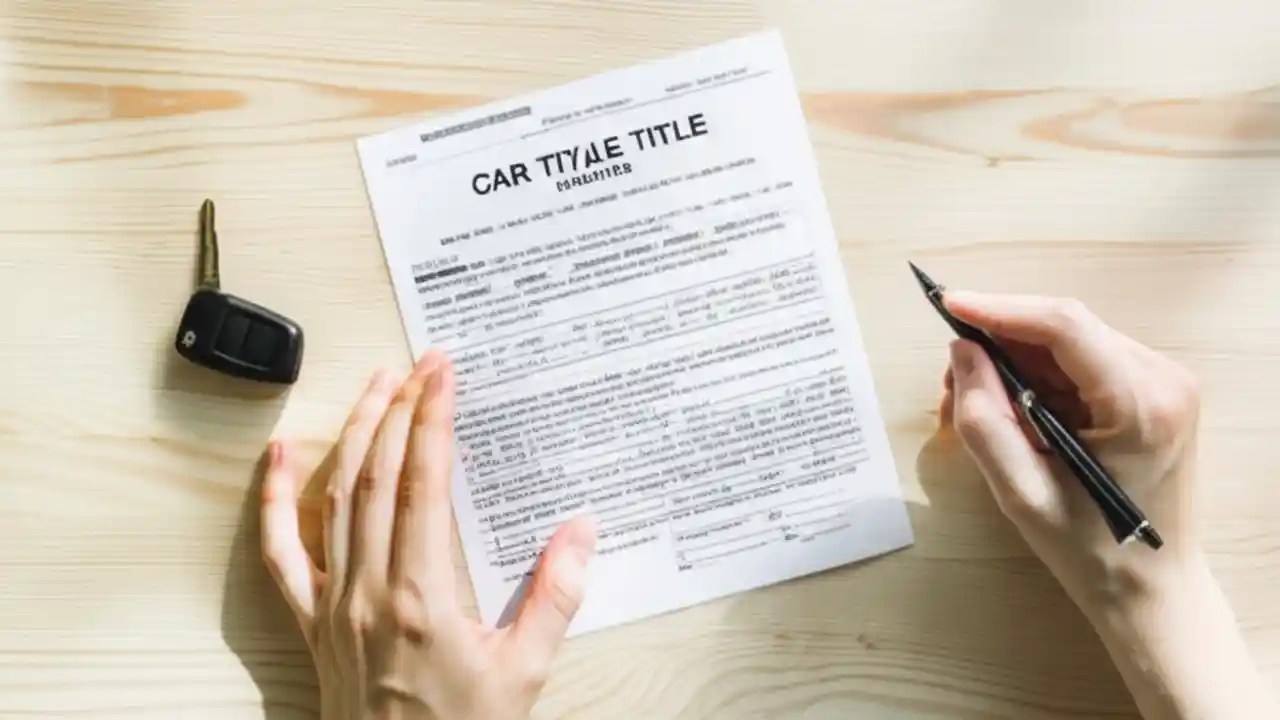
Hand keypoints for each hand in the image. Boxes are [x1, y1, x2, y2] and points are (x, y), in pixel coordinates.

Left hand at [260, 352, 596, 719]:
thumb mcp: (523, 673)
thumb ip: (555, 597)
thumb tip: (581, 530)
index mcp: (423, 597)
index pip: (423, 484)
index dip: (434, 421)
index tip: (443, 376)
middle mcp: (370, 590)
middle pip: (378, 475)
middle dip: (401, 409)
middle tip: (421, 365)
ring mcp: (334, 603)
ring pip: (336, 497)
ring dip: (356, 434)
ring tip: (377, 386)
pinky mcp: (312, 620)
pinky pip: (281, 550)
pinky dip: (274, 498)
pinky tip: (281, 456)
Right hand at [938, 292, 1279, 717]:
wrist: (1153, 589)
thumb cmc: (1090, 551)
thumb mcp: (1022, 492)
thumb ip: (985, 418)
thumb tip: (962, 352)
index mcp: (1141, 403)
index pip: (1064, 326)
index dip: (1000, 309)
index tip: (947, 304)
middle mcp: (1162, 378)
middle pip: (1063, 329)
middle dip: (998, 343)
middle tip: (949, 383)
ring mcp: (1162, 382)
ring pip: (1067, 343)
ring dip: (1014, 363)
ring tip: (971, 406)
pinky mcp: (1151, 391)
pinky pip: (1080, 363)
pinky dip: (1037, 378)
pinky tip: (1009, 412)